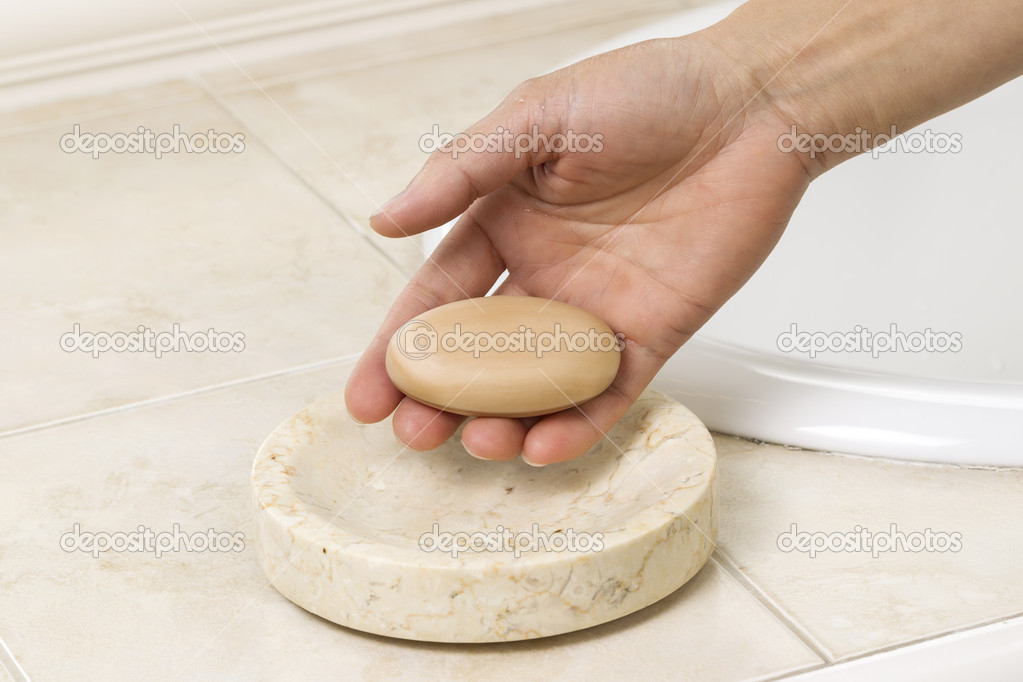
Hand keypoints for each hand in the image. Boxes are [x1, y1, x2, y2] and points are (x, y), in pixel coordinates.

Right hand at [344, 32, 811, 464]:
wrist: (751, 107)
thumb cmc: (648, 92)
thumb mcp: (537, 116)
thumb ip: (462, 171)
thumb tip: (385, 219)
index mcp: (507, 223)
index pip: (440, 300)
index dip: (400, 349)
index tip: (366, 396)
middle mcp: (546, 274)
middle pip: (481, 356)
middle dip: (441, 401)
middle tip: (414, 435)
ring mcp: (598, 310)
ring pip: (538, 385)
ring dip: (503, 422)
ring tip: (480, 442)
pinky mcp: (653, 332)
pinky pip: (610, 392)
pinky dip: (578, 424)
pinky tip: (543, 445)